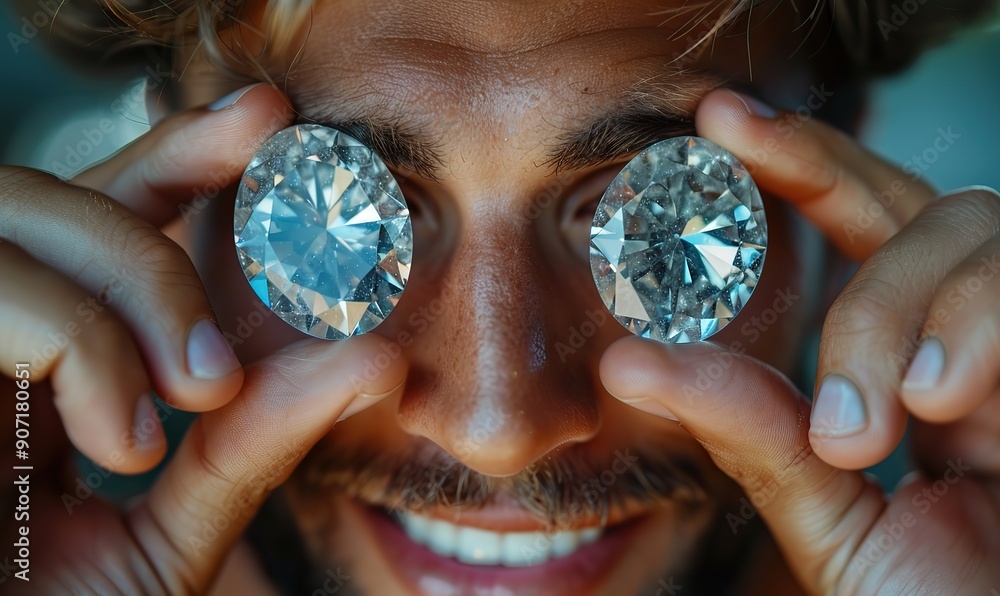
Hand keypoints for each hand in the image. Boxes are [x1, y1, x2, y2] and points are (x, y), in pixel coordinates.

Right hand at [0, 84, 405, 591]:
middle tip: (277, 238)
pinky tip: (125, 440)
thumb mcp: (168, 540)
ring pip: (24, 216)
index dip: (184, 156)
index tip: (273, 121)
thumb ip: (249, 452)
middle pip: (65, 189)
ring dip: (137, 287)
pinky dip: (76, 340)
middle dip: (174, 171)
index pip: (106, 222)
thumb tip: (374, 360)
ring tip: (200, 393)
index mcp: (42, 368)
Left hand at [602, 89, 999, 592]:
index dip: (800, 162)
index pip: (865, 228)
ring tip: (875, 427)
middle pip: (917, 202)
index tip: (716, 122)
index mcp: (918, 372)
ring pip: (968, 223)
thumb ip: (755, 438)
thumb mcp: (829, 523)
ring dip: (901, 311)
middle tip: (816, 372)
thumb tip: (629, 360)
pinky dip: (979, 319)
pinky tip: (942, 400)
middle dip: (829, 200)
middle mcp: (984, 340)